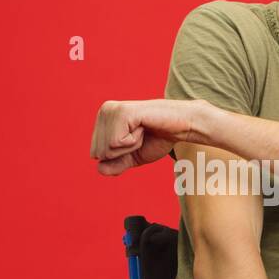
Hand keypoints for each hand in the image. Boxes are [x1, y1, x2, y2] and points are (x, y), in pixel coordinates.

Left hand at [89, 98, 209, 174]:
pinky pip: (116, 142)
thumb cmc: (158, 138)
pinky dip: (133, 141)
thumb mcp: (133, 157)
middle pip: (99, 153)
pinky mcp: (122, 112)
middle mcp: (104, 111)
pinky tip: (143, 128)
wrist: (182, 126)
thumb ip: (115, 165)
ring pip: (106, 149)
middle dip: (124, 151)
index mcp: (103, 119)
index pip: (96, 154)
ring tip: (142, 131)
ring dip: (130, 146)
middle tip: (141, 135)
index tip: (135, 140)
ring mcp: (112, 110)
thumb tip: (99, 169)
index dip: (119, 155)